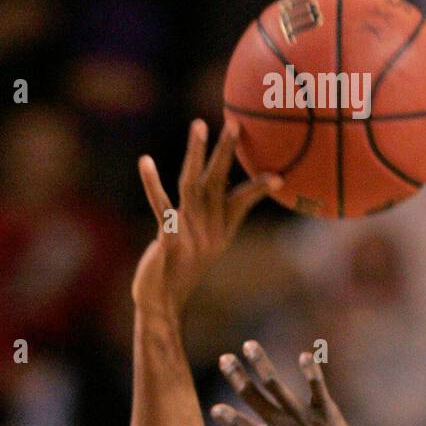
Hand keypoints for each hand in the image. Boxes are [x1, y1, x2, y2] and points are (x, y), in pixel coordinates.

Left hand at [132, 120, 279, 319]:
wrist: (162, 302)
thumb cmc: (183, 269)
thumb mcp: (210, 244)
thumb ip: (224, 217)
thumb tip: (242, 199)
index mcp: (220, 229)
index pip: (242, 200)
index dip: (259, 185)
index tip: (279, 172)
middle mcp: (208, 228)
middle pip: (219, 184)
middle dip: (226, 152)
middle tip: (235, 123)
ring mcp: (189, 234)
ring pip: (193, 186)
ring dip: (196, 154)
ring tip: (199, 125)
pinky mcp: (168, 240)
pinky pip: (161, 207)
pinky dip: (153, 184)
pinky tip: (146, 162)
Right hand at [211, 342, 380, 425]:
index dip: (224, 416)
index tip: (215, 408)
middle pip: (253, 396)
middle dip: (236, 376)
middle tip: (224, 359)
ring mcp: (305, 419)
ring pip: (277, 385)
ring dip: (261, 363)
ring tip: (249, 345)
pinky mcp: (328, 414)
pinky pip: (316, 387)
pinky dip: (310, 370)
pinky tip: (305, 355)